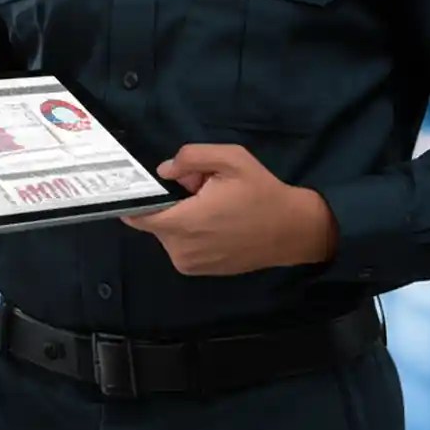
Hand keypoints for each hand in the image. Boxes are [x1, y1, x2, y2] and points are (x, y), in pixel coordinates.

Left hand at [122, 144, 337, 275]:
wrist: (292, 231)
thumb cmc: (262, 193)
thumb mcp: (231, 159)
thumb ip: (191, 157)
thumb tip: (164, 170)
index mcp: (184, 223)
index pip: (137, 216)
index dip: (137, 199)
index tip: (148, 186)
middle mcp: (180, 249)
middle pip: (155, 221)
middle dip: (170, 203)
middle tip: (200, 190)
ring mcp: (189, 264)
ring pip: (168, 233)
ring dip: (181, 218)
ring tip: (212, 207)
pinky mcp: (199, 271)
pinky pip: (181, 246)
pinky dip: (190, 233)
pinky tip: (216, 223)